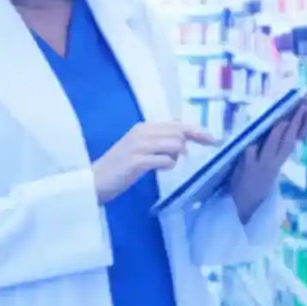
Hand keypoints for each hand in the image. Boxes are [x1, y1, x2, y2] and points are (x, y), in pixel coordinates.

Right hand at [93, 122, 216, 203]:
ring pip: (175, 145)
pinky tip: (160, 168)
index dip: (197, 131)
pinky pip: (165, 160)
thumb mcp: (140, 148)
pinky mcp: (137, 161)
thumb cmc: (119, 167)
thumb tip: (183, 140)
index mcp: (144, 127)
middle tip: (187, 156)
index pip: (177, 124)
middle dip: (188, 144)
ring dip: (176, 157)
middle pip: (179, 133)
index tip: (213, 140)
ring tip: (163, 164)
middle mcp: (142, 132)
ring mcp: (139, 146)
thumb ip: (159, 141)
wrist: (93, 181)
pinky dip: (168, 165)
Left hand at [229, 99, 306, 221]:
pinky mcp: (247, 168)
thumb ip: (274, 152)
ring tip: (286, 119)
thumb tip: (280, 128)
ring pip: (272, 144)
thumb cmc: (253, 186)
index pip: (295, 139)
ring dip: (279, 131)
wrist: (241, 205)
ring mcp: (261, 164)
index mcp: (279, 161)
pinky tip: (255, 142)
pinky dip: (253, 147)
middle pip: (288, 139)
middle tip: (304, 106)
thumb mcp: (269, 169)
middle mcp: (273, 162)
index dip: (303, 125)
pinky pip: (250, 152)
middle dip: (296, 122)